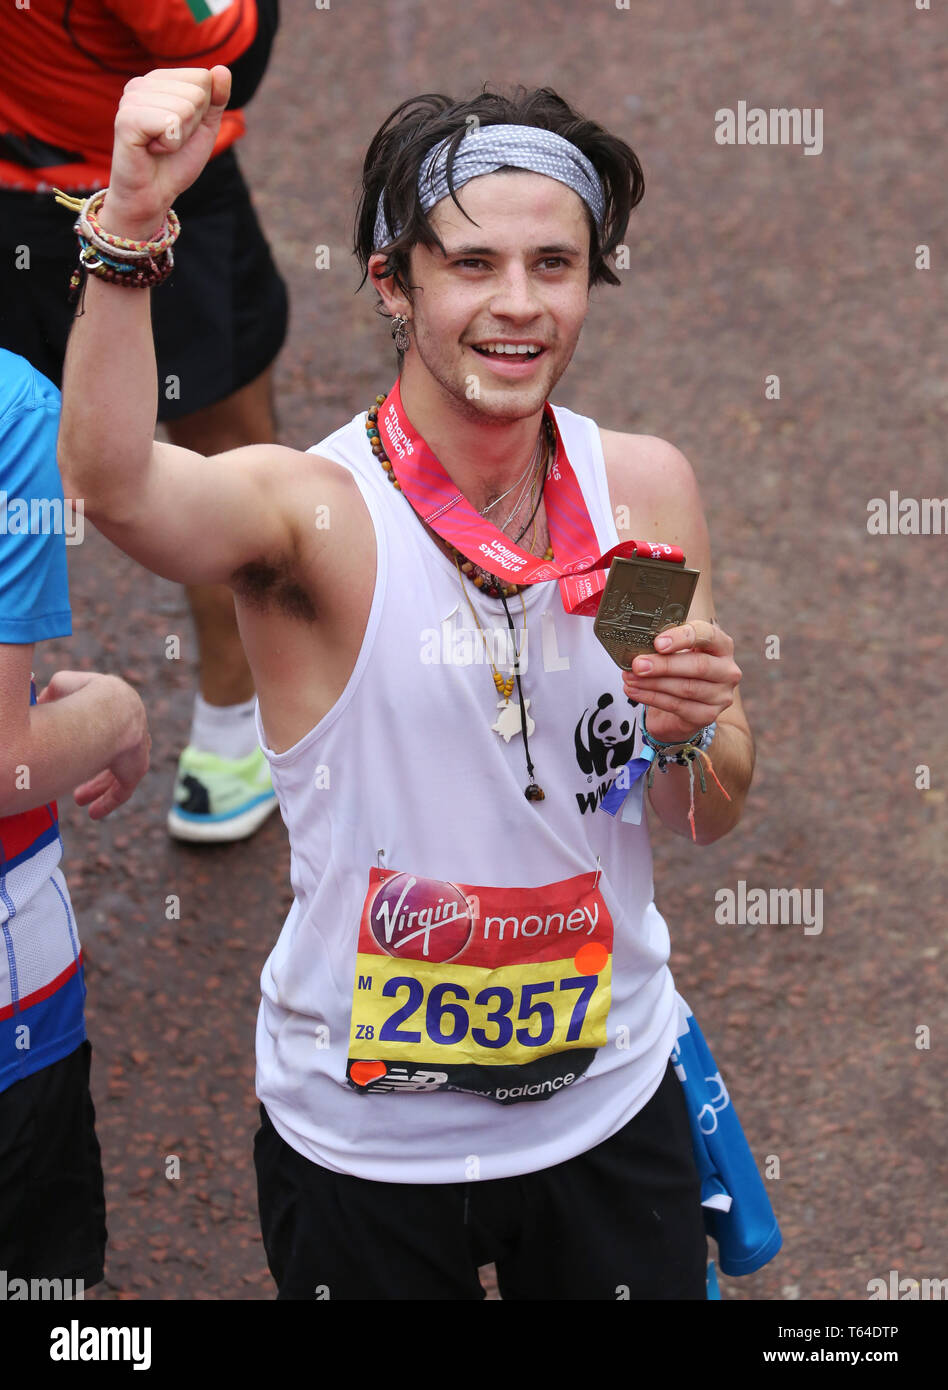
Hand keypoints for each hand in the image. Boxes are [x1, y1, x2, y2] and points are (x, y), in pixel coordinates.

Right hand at [39, 672, 150, 818]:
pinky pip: (123, 791)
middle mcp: (130, 731)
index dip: (87, 741)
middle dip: (92, 770)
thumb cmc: (85, 693)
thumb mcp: (64, 685)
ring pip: (117, 775)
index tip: (72, 750)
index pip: (104, 729)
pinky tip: (94, 813)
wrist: (112, 708)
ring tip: (78, 798)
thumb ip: (56, 694)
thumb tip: (46, 703)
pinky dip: (108, 801)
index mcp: (116, 710)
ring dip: (96, 787)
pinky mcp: (136, 769)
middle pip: (111, 756)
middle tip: (75, 781)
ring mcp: (136, 751)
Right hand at [100, 66, 231, 237]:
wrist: (152, 195)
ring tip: (159, 146)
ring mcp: (130, 99)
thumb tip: (222, 69)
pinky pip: (169, 122)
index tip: (181, 130)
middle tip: (170, 141)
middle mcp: (140, 83)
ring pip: (184, 108)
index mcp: (158, 80)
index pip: (202, 78)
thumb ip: (216, 99)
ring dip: (179, 138)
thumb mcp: (204, 128)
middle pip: (196, 93)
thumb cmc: (175, 162)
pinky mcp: (126, 119)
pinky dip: (169, 144)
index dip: (202, 112)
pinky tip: (152, 149)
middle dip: (191, 126)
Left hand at [621, 619, 741, 744]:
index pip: (707, 634)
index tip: (657, 643)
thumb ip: (665, 645)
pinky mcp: (708, 716)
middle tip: (638, 664)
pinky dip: (651, 698)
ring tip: (630, 678)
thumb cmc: (680, 671)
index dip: (681, 638)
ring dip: (653, 683)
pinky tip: (634, 691)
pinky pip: (677, 706)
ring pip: (686, 688)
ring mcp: (721, 695)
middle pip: (698, 665)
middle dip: (664, 665)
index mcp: (722, 645)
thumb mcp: (676, 652)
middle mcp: (728, 670)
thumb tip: (638, 643)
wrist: (685, 708)